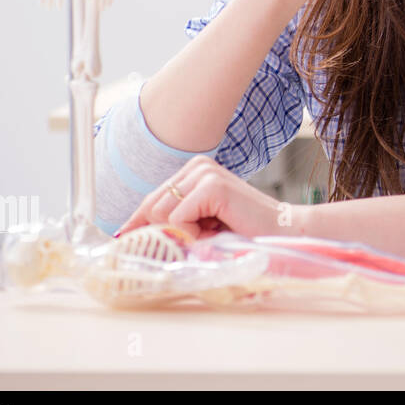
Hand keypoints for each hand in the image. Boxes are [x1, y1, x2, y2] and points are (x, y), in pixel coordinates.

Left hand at [115, 155, 304, 239]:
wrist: (282, 232)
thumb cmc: (243, 232)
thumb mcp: (200, 225)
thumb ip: (170, 223)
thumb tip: (128, 234)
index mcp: (194, 170)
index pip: (150, 199)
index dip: (137, 223)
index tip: (122, 238)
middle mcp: (197, 165)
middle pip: (150, 207)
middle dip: (169, 232)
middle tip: (202, 238)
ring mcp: (205, 173)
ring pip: (160, 213)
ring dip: (184, 234)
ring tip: (213, 232)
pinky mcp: (212, 186)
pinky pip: (176, 219)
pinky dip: (192, 234)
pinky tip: (217, 229)